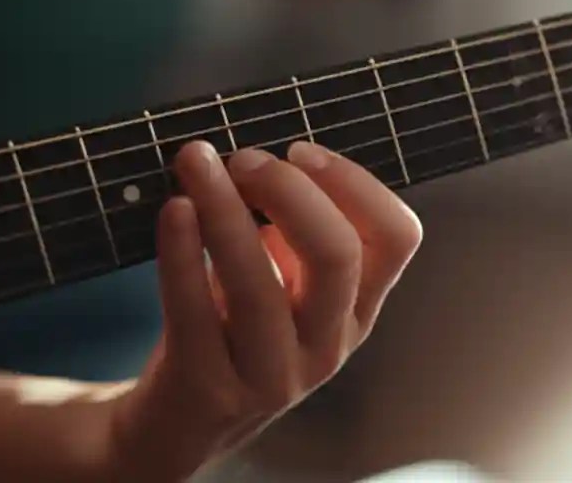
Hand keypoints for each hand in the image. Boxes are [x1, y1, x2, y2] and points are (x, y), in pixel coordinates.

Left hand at [99, 140, 421, 480]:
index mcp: (359, 308)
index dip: (355, 182)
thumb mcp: (285, 280)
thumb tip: (265, 157)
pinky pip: (193, 313)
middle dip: (289, 191)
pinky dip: (181, 253)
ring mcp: (273, 375)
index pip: (397, 237)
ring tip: (196, 163)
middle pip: (337, 256)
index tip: (300, 150)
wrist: (178, 420)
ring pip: (259, 287)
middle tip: (243, 158)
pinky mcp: (210, 389)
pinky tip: (174, 209)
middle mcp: (329, 344)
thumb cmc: (233, 324)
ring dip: (225, 210)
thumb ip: (293, 227)